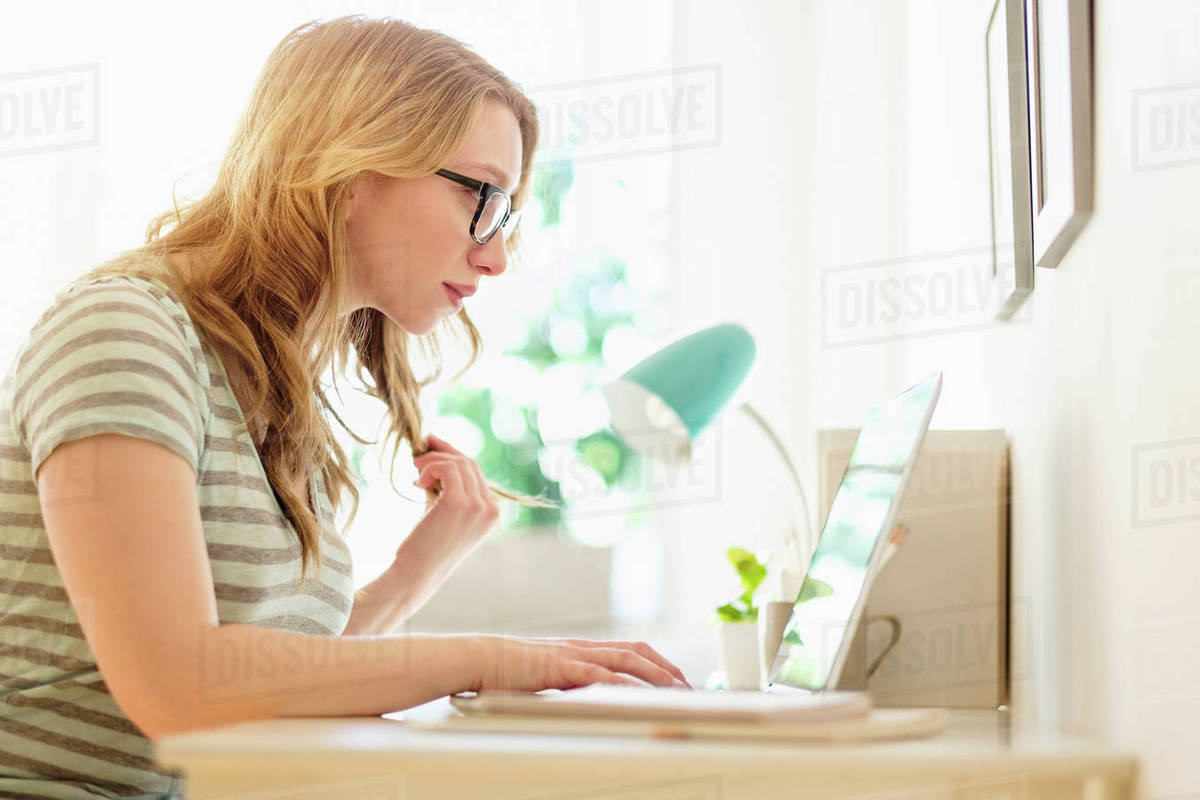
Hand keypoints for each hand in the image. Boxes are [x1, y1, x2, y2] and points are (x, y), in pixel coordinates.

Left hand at [407, 433, 500, 564]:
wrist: (414, 575)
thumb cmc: (425, 547)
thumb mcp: (446, 515)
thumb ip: (452, 490)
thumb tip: (440, 453)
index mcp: (493, 514)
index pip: (477, 472)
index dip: (453, 456)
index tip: (432, 447)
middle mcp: (492, 510)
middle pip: (470, 463)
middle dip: (443, 452)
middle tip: (419, 451)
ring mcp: (478, 507)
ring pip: (458, 463)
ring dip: (433, 460)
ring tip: (415, 470)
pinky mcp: (459, 504)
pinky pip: (446, 468)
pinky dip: (429, 467)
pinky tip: (416, 482)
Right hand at [472, 635, 692, 691]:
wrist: (481, 659)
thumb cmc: (510, 672)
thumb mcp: (550, 677)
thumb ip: (573, 683)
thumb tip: (595, 697)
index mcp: (583, 650)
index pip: (630, 650)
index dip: (657, 662)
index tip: (676, 679)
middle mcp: (584, 648)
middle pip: (637, 651)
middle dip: (666, 668)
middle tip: (687, 687)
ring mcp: (574, 655)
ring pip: (625, 659)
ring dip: (654, 674)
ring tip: (674, 689)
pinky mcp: (560, 667)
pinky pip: (596, 674)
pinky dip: (619, 683)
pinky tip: (634, 693)